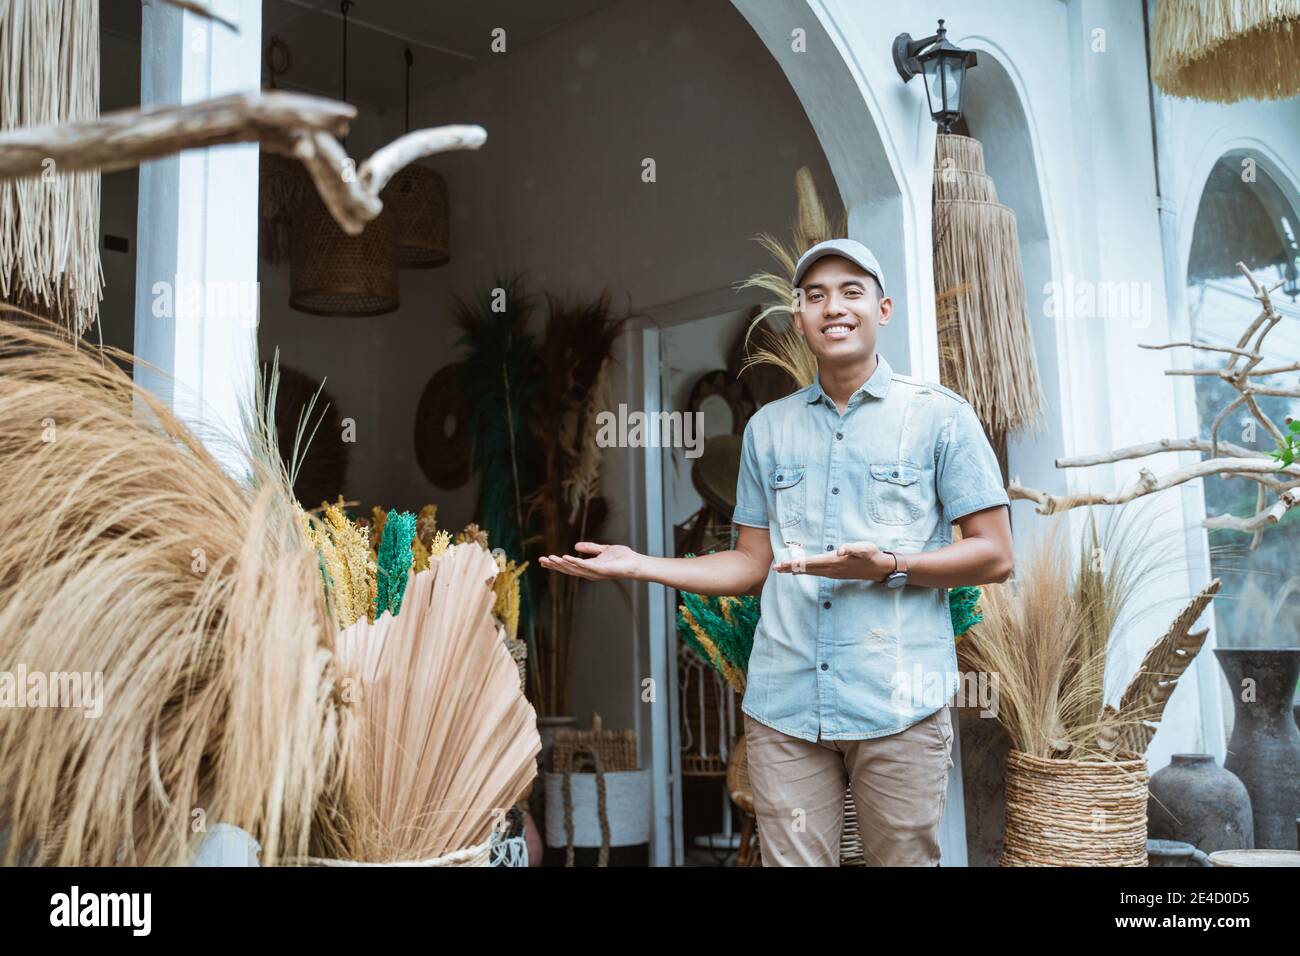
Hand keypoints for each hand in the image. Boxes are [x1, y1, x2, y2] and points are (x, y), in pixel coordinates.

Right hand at [538, 542, 642, 580]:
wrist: (636, 563)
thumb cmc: (623, 558)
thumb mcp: (604, 550)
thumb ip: (591, 548)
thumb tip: (575, 546)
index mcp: (589, 567)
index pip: (569, 566)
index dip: (556, 563)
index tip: (544, 559)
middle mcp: (589, 572)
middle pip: (568, 569)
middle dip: (554, 565)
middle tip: (540, 560)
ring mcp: (594, 573)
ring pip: (574, 569)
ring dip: (561, 564)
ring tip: (549, 558)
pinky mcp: (601, 570)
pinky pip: (585, 566)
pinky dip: (575, 562)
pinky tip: (565, 557)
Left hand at [772, 541, 888, 580]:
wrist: (878, 568)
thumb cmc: (871, 555)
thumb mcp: (864, 548)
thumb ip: (852, 548)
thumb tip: (840, 550)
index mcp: (833, 562)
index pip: (809, 563)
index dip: (794, 564)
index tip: (782, 565)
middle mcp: (831, 569)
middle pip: (806, 569)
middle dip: (790, 568)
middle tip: (775, 568)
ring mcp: (832, 573)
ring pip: (810, 572)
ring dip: (795, 570)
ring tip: (782, 570)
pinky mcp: (835, 573)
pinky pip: (815, 573)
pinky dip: (805, 571)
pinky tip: (799, 572)